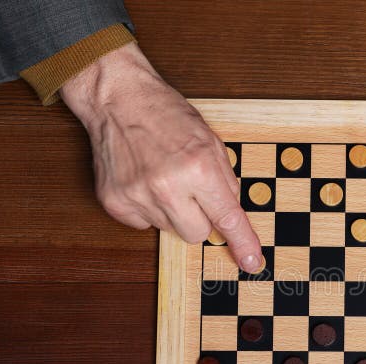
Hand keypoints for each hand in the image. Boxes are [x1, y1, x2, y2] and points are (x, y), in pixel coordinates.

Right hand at [59, 42, 262, 272]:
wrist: (118, 99)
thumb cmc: (166, 115)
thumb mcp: (211, 142)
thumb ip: (225, 182)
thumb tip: (232, 217)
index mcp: (199, 168)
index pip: (227, 218)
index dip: (242, 243)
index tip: (251, 262)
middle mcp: (168, 187)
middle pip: (197, 235)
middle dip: (199, 218)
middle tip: (190, 191)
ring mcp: (138, 196)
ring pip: (169, 230)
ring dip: (172, 211)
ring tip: (162, 177)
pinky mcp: (114, 202)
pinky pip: (142, 225)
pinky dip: (147, 209)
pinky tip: (143, 180)